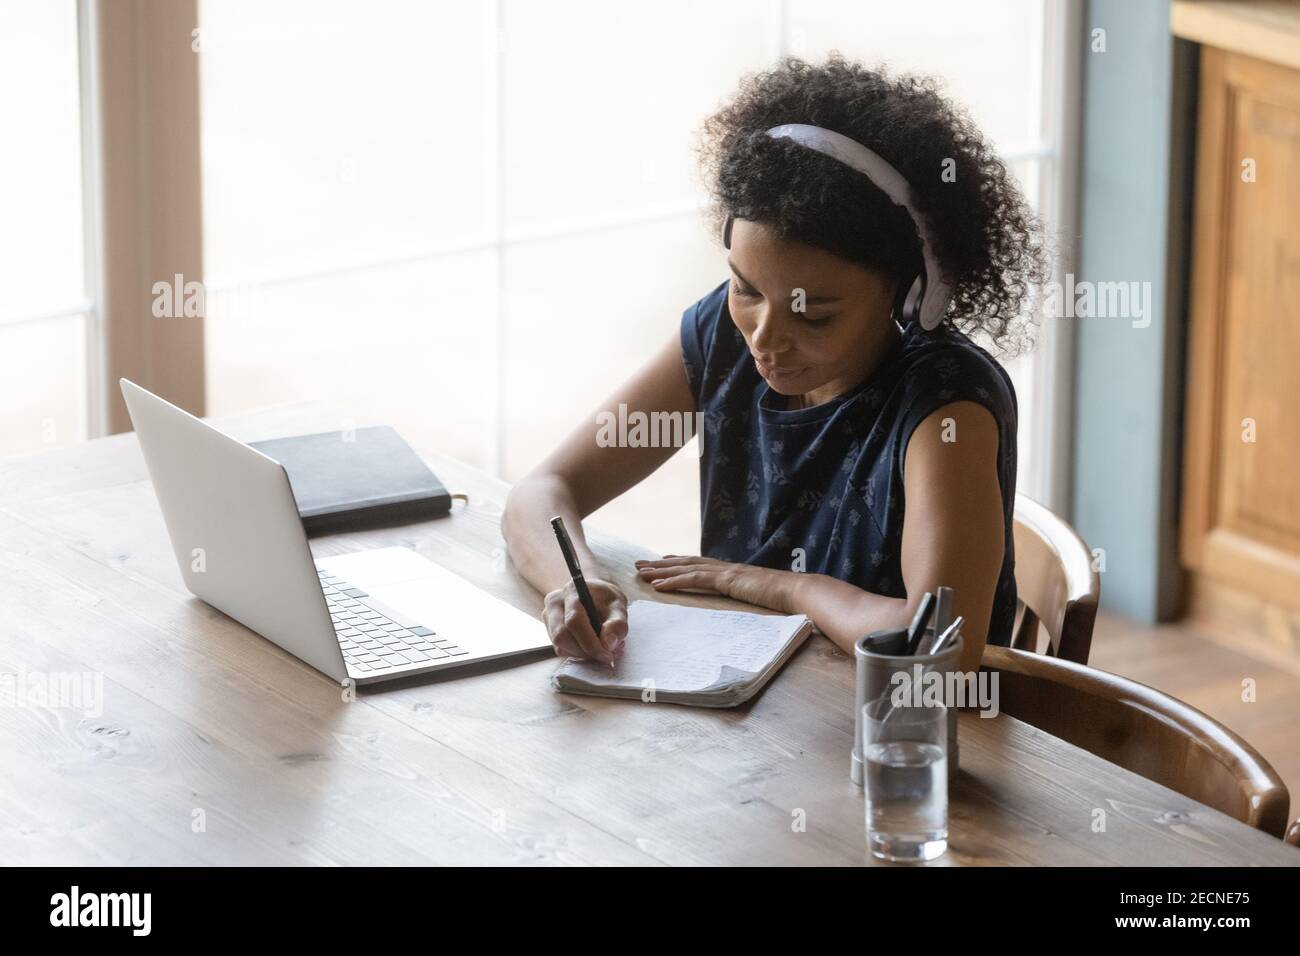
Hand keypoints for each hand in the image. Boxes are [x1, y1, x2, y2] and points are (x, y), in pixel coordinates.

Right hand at [542, 577, 627, 663]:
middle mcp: (555, 602)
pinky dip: (578, 654)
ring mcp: (548, 616)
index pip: (574, 621)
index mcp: (572, 591)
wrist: (595, 595)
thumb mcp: (619, 606)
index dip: (590, 642)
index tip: (607, 655)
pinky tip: (592, 647)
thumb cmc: (606, 599)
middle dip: (585, 652)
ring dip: (583, 654)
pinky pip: (561, 650)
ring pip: (560, 646)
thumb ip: (617, 624)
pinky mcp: (549, 630)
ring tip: (603, 648)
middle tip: (607, 655)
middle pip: (561, 636)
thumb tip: (608, 644)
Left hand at [634, 555, 793, 610]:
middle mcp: (725, 567)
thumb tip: (744, 603)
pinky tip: (659, 586)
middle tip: (640, 565)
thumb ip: (748, 596)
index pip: (699, 564)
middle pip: (686, 563)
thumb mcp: (760, 597)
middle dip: (661, 564)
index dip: (678, 563)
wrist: (798, 592)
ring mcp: (726, 572)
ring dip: (661, 571)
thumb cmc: (785, 598)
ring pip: (685, 568)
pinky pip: (695, 579)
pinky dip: (674, 582)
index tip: (661, 562)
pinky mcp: (727, 580)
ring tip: (641, 573)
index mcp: (732, 572)